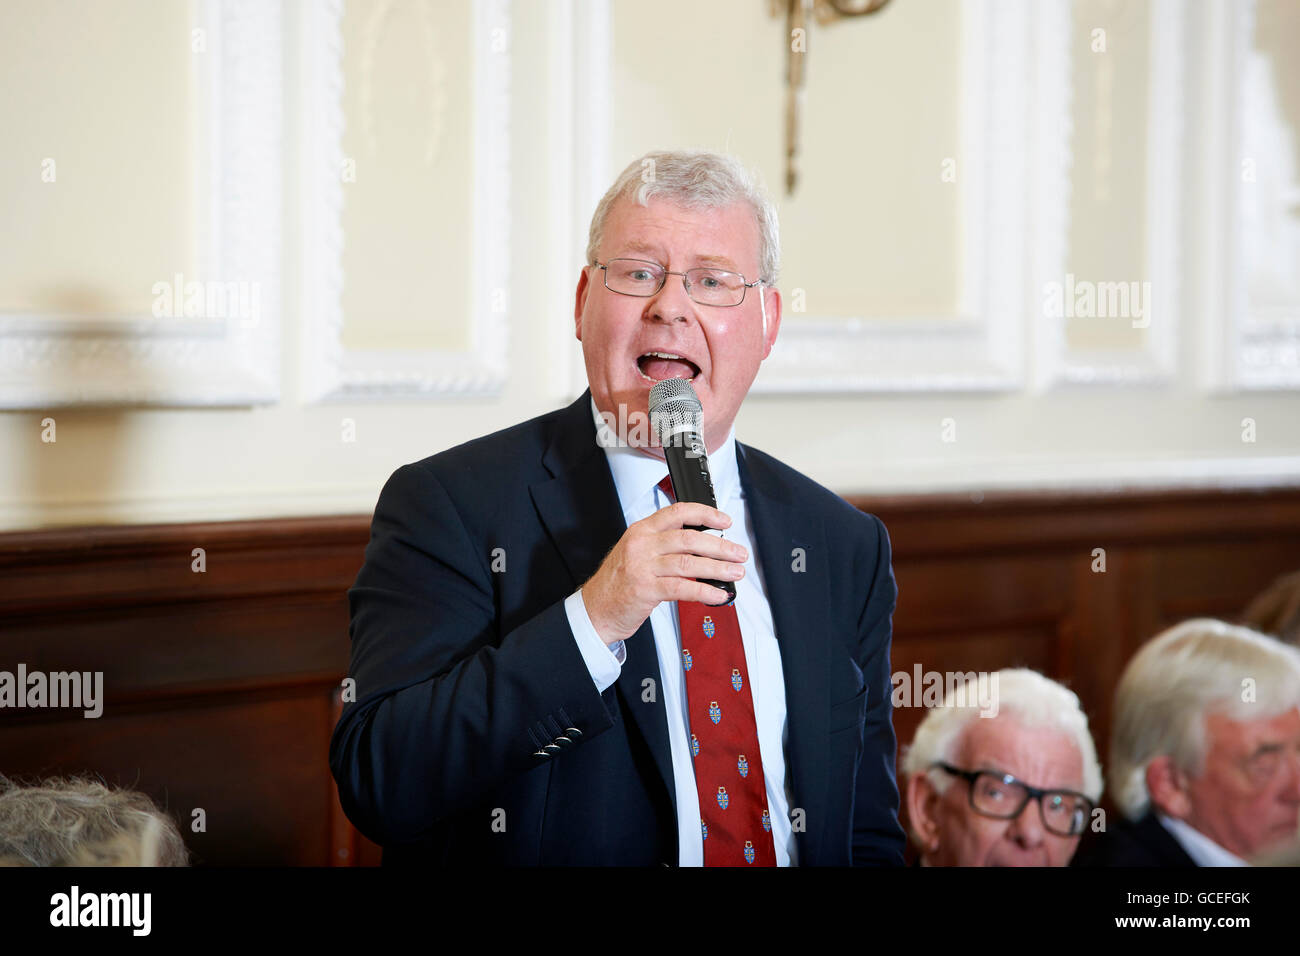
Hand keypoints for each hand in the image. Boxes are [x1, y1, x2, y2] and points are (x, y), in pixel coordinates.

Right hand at [582, 502, 748, 644]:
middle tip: (738, 553)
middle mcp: (641, 545)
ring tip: (734, 573)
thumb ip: (664, 545)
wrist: (597, 608)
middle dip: (720, 547)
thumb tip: (704, 546)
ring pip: (689, 563)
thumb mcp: (637, 552)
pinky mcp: (645, 590)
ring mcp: (642, 567)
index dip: (705, 513)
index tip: (725, 521)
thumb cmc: (619, 582)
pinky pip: (683, 588)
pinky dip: (705, 592)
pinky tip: (718, 594)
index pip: (677, 512)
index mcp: (641, 530)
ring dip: (718, 569)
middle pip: (689, 539)